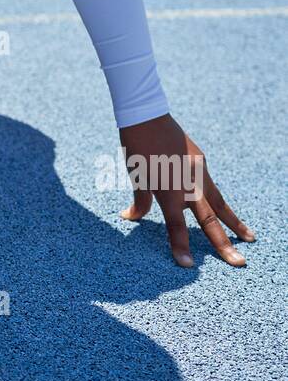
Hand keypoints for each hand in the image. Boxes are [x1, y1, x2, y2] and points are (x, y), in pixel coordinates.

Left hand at [118, 113, 254, 267]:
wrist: (146, 115)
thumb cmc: (136, 148)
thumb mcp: (135, 177)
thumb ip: (140, 201)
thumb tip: (131, 216)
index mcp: (168, 191)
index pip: (176, 226)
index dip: (180, 246)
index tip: (187, 265)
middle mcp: (187, 183)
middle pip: (209, 219)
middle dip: (224, 243)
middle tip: (240, 263)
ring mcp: (198, 171)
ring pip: (218, 201)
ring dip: (233, 221)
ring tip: (249, 237)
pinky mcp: (200, 159)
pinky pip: (209, 184)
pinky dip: (215, 198)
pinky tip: (220, 208)